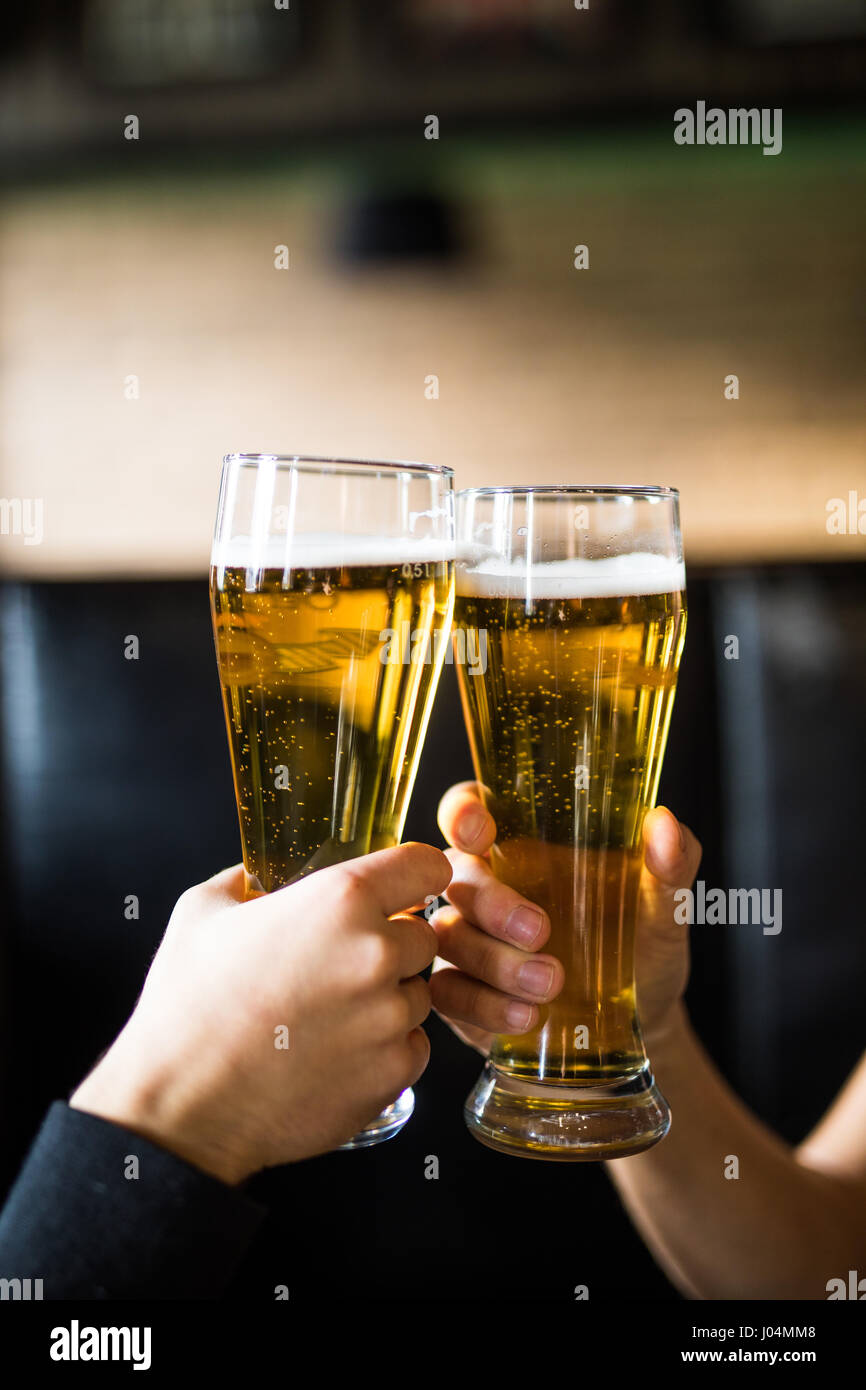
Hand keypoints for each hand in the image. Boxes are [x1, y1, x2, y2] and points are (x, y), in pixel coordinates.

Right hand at [71, 843, 449, 1182]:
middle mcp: (375, 953)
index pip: (425, 866)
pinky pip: (412, 1046)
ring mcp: (389, 1016)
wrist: (180, 1106)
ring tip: (327, 1018)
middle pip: (424, 937)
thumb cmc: (187, 1007)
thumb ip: (246, 880)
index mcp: (339, 900)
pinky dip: (384, 1050)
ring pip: (417, 994)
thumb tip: (260, 873)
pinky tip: (335, 1054)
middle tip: (338, 969)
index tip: (406, 891)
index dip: (417, 877)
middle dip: (391, 948)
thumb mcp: (203, 912)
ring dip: (387, 1001)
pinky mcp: (393, 1072)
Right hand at [430, 782, 700, 1054]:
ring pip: (449, 935)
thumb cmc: (641, 945)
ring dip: (495, 962)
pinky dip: (483, 1005)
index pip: (469, 811)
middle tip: (539, 931)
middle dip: (490, 902)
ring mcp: (468, 940)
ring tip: (550, 985)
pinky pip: (448, 993)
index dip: (461, 813)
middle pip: (456, 877)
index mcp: (521, 847)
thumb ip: (669, 864)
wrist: (640, 1022)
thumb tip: (665, 824)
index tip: (480, 831)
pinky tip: (526, 1016)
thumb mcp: (664, 906)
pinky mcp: (463, 992)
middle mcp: (485, 888)